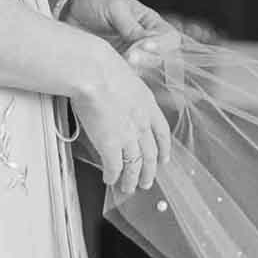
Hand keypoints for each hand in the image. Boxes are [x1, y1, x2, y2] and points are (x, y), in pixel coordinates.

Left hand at [60, 0, 187, 102]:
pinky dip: (123, 76)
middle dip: (146, 58)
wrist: (68, 10)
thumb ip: (130, 26)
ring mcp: (131, 55)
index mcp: (149, 23)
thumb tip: (145, 42)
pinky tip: (113, 70)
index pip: (169, 37)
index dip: (162, 44)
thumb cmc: (94, 1)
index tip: (145, 44)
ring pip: (145, 69)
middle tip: (130, 55)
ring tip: (121, 60)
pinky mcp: (117, 66)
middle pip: (159, 57)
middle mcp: (144, 41)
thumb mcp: (115, 7)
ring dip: (135, 68)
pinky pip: (127, 76)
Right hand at [71, 44, 170, 197]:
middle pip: (150, 154)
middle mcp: (143, 124)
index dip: (164, 149)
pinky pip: (114, 168)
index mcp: (149, 105)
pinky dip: (113, 176)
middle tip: (146, 182)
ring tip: (129, 188)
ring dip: (132, 180)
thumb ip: (129, 94)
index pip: (162, 133)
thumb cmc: (102, 68)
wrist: (92, 72)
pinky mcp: (111, 146)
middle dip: (149, 171)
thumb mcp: (126, 78)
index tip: (164, 159)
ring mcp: (128, 136)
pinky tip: (110, 180)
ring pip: (135, 166)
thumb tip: (121, 99)